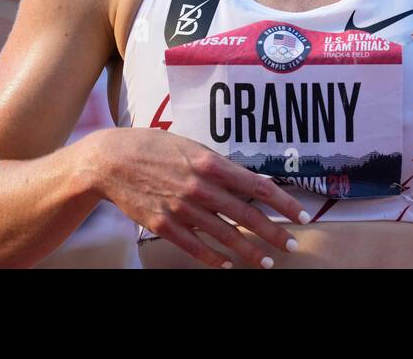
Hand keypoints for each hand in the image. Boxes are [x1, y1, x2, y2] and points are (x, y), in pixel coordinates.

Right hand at [87, 127, 310, 267]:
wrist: (110, 160)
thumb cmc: (152, 147)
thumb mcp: (190, 146)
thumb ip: (217, 165)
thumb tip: (244, 182)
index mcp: (210, 163)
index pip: (259, 186)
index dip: (284, 203)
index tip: (302, 215)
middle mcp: (200, 187)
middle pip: (247, 216)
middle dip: (274, 233)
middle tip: (291, 245)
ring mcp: (182, 209)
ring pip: (225, 236)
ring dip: (249, 252)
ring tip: (265, 262)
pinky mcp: (164, 225)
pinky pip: (196, 247)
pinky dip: (215, 258)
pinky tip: (228, 265)